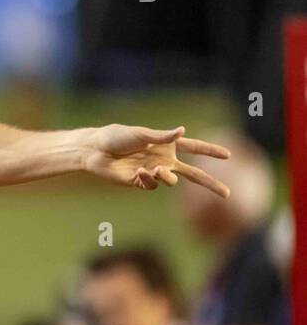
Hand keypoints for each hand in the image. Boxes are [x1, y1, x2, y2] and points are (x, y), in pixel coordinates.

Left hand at [84, 124, 230, 196]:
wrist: (95, 150)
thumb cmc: (116, 137)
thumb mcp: (141, 134)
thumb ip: (163, 136)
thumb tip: (182, 130)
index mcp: (166, 145)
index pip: (194, 147)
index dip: (210, 150)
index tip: (228, 155)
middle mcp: (163, 159)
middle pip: (193, 174)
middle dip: (210, 184)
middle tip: (227, 194)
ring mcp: (153, 172)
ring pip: (172, 181)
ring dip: (168, 177)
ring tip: (157, 170)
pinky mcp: (140, 182)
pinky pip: (152, 185)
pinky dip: (148, 179)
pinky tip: (139, 172)